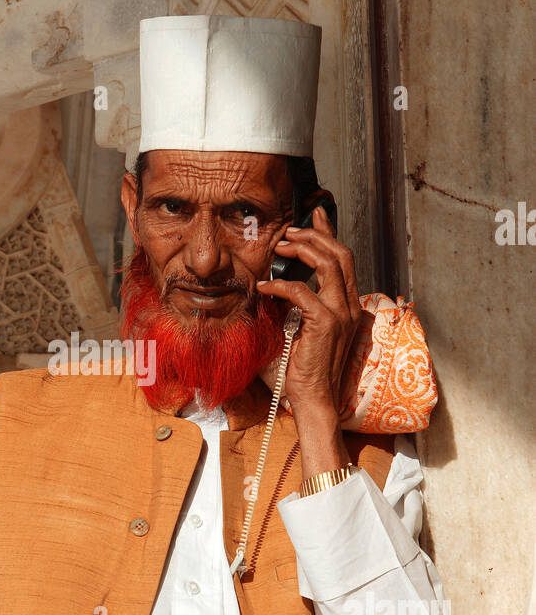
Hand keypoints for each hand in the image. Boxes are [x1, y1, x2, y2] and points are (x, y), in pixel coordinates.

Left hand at [256, 203, 360, 420]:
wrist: (311, 399)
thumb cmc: (300, 370)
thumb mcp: (297, 329)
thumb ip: (292, 305)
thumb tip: (269, 284)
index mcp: (346, 305)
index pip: (343, 260)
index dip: (328, 234)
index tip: (313, 216)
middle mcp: (349, 306)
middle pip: (341, 254)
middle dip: (315, 234)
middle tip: (290, 229)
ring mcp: (341, 314)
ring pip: (330, 263)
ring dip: (304, 248)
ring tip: (281, 245)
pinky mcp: (326, 323)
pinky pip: (302, 291)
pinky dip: (281, 284)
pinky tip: (264, 287)